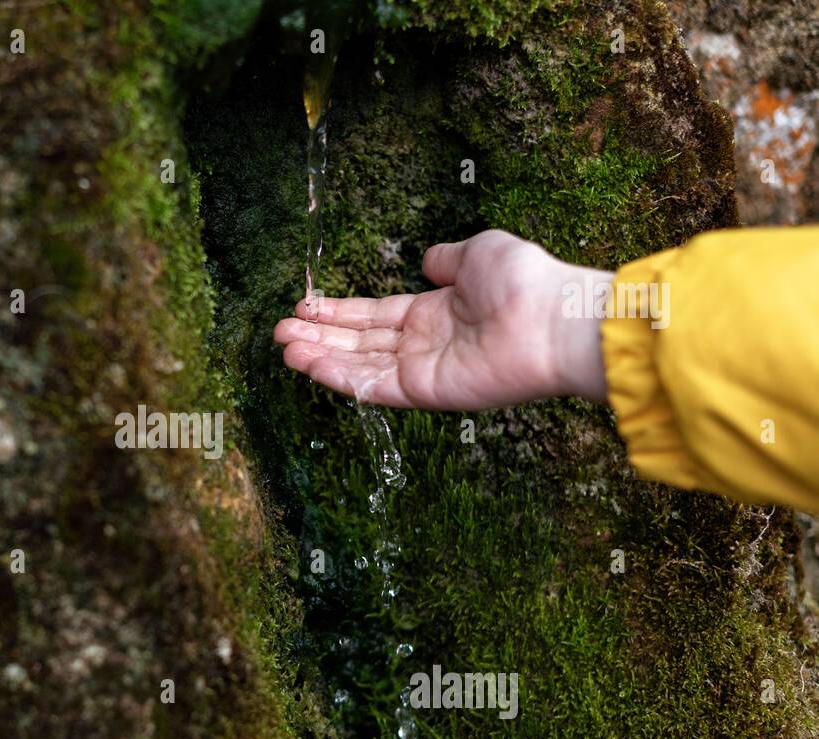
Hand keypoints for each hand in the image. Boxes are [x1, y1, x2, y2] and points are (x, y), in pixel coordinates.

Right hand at [274, 230, 610, 409]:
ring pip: (358, 365)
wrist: (554, 320)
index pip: (374, 316)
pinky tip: (310, 365)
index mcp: (435, 313)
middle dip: (318, 336)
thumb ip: (447, 259)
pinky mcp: (425, 391)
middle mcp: (424, 344)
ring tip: (283, 348)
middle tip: (279, 331)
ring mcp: (423, 370)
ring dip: (319, 357)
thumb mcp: (479, 252)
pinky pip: (373, 386)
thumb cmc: (527, 281)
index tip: (305, 307)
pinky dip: (340, 378)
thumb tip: (427, 260)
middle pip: (359, 343)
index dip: (339, 312)